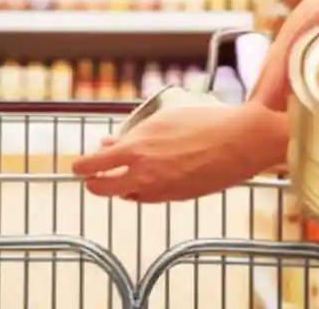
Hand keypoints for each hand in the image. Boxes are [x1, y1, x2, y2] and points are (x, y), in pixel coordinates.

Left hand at [71, 102, 287, 202]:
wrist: (240, 141)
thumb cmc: (204, 123)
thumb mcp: (162, 121)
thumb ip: (133, 135)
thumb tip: (110, 143)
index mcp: (136, 149)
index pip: (93, 165)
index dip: (81, 166)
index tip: (78, 165)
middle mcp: (144, 174)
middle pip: (102, 188)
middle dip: (93, 182)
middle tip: (92, 176)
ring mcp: (160, 190)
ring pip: (126, 195)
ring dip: (119, 186)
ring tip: (121, 174)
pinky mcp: (177, 198)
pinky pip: (149, 198)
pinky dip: (141, 190)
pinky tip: (147, 179)